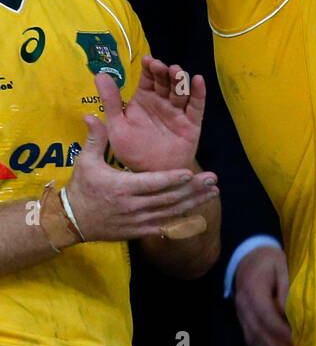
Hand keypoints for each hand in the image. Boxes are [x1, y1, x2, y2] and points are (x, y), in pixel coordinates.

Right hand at [64, 114, 217, 242]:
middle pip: (167, 199)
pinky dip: (179, 221)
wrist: (71, 221)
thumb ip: (95, 138)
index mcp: (122, 187)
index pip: (152, 183)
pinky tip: (196, 213)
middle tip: (213, 180)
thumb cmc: (81, 187)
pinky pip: (161, 227)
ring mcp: (136, 221)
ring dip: (192, 203)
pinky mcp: (136, 232)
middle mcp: (132, 206)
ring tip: (212, 193)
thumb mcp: (85, 161)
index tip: (191, 172)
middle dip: (192, 190)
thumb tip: (90, 113)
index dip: (172, 179)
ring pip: (169, 213)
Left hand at [97, 57, 204, 174]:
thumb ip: (110, 101)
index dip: (149, 68)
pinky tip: (197, 81)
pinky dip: (198, 93)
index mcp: (144, 99)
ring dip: (179, 80)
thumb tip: (100, 75)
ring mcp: (178, 111)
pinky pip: (196, 106)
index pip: (148, 78)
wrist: (151, 175)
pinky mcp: (191, 123)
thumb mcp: (117, 125)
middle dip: (164, 72)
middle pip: (165, 81)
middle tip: (160, 67)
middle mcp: (162, 102)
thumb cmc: (132, 151)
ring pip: (180, 91)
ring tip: (176, 72)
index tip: (148, 60)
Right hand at [234, 245, 293, 345]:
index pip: (266, 315)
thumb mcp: (281, 266)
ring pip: (251, 340)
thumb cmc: (269, 260)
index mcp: (253, 289)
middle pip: (257, 332)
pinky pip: (249, 339)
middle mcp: (243, 305)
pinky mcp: (242, 320)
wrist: (248, 255)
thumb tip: (292, 311)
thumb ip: (286, 288)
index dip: (280, 330)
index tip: (296, 340)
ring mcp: (240, 314)